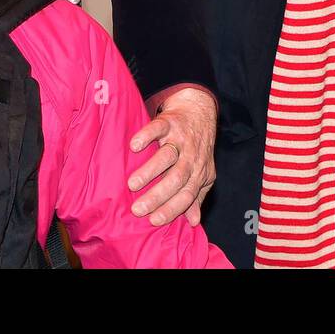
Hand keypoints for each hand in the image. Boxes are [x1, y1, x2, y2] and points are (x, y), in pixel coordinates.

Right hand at [128, 87, 217, 226]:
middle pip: (176, 178)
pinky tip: (134, 146)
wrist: (199, 111)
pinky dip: (147, 136)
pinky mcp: (169, 121)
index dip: (172, 208)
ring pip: (167, 156)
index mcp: (198, 172)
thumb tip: (193, 221)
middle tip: (138, 209)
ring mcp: (180, 139)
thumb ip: (195, 196)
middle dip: (158, 195)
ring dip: (150, 170)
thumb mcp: (202, 173)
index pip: (187, 194)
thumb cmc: (197, 148)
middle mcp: (190, 157)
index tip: (154, 220)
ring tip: (132, 184)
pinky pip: (158, 128)